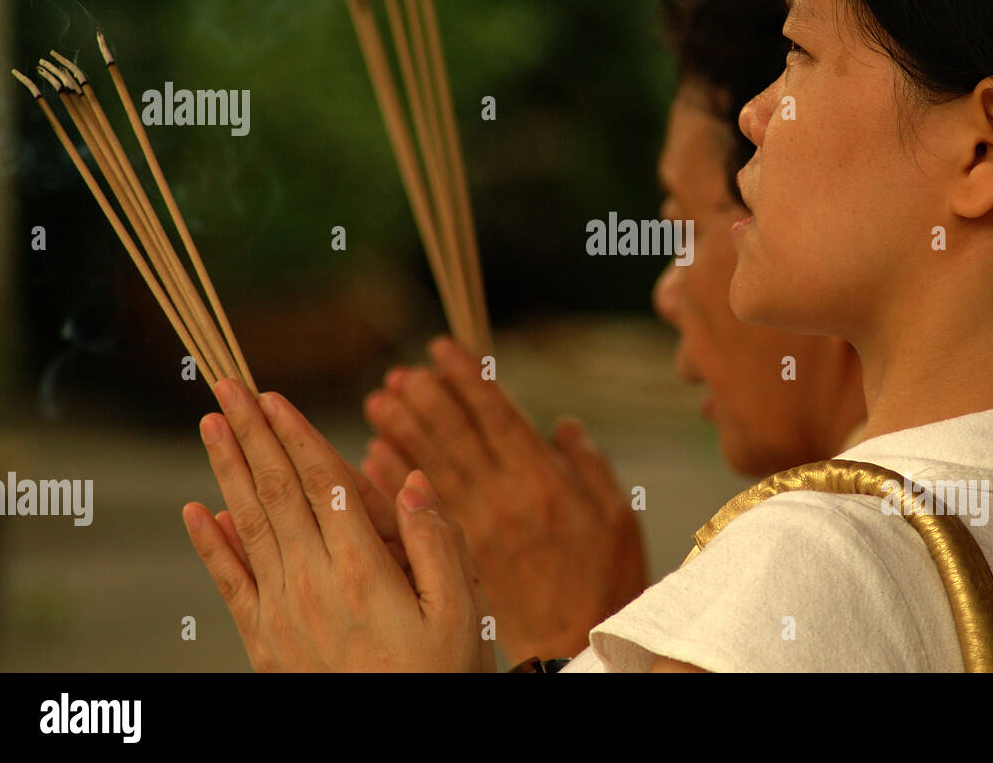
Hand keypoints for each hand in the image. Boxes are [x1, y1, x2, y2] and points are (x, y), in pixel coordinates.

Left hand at [183, 379, 495, 672]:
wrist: (395, 750)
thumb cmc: (439, 680)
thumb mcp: (461, 612)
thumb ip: (436, 543)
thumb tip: (411, 481)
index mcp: (362, 568)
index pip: (322, 483)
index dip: (295, 435)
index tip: (272, 395)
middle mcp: (313, 581)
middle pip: (275, 491)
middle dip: (250, 433)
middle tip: (225, 387)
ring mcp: (282, 612)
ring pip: (247, 524)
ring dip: (226, 470)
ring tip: (211, 426)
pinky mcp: (265, 642)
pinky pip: (230, 583)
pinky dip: (210, 544)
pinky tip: (196, 512)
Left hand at [362, 337, 648, 661]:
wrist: (573, 645)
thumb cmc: (604, 580)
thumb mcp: (618, 515)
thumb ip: (589, 466)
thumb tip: (563, 426)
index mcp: (541, 482)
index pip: (496, 416)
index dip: (467, 378)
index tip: (442, 348)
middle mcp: (502, 499)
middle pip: (454, 436)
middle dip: (425, 398)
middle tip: (402, 373)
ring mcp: (474, 529)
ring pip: (428, 467)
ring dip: (401, 430)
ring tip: (379, 400)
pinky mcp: (458, 555)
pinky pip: (415, 511)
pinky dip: (392, 481)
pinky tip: (374, 456)